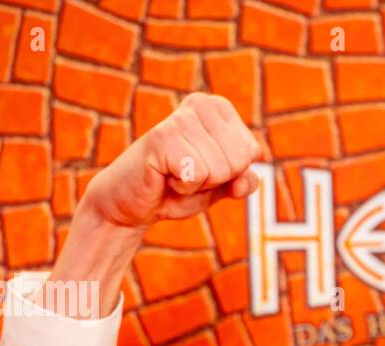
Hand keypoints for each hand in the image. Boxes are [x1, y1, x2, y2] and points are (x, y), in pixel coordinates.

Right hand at [82, 92, 270, 228]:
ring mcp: (181, 118)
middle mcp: (201, 103)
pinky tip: (165, 176)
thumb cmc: (177, 188)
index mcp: (218, 108)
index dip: (231, 173)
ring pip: (220, 170)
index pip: (252, 151)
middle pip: (239, 161)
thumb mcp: (221, 186)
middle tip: (187, 173)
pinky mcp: (162, 137)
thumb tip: (243, 180)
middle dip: (216, 179)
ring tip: (174, 174)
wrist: (132, 203)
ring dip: (198, 184)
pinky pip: (198, 175)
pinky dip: (184, 187)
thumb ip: (243, 181)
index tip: (203, 168)